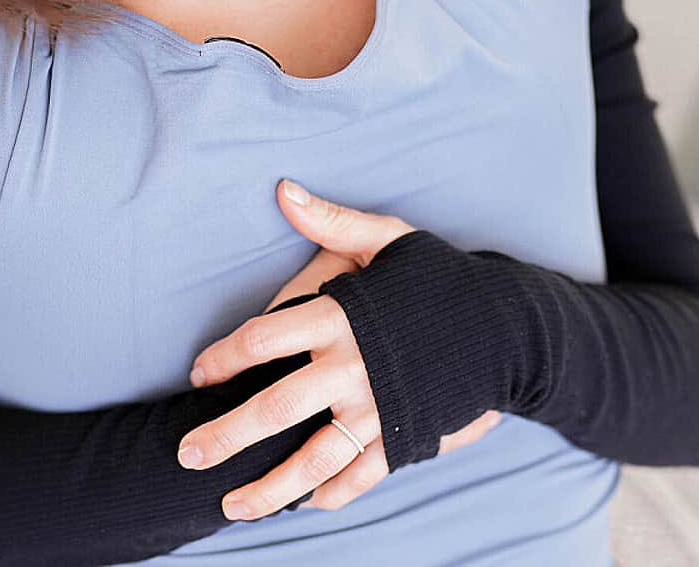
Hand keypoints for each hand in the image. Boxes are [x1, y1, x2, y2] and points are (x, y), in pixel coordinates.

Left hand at [179, 179, 502, 519]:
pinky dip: (333, 493)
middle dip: (227, 435)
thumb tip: (282, 190)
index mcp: (343, 317)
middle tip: (187, 455)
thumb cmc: (442, 278)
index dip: (224, 358)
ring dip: (270, 486)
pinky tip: (304, 505)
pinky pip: (363, 474)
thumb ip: (331, 221)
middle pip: (276, 408)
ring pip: (314, 458)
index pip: (264, 339)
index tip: (200, 375)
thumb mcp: (389, 239)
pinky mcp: (405, 436)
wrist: (511, 324)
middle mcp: (355, 368)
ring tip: (230, 507)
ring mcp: (380, 409)